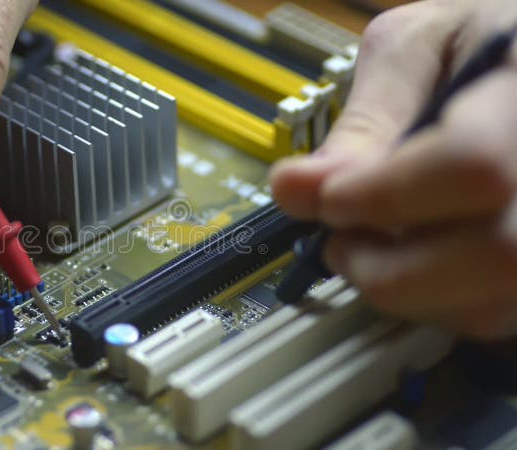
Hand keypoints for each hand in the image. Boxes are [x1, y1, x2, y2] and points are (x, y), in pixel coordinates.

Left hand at [271, 0, 516, 338]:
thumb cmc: (485, 45)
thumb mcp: (418, 48)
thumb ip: (364, 118)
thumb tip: (301, 188)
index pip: (469, 165)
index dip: (384, 196)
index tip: (324, 198)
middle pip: (495, 254)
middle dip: (385, 265)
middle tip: (337, 243)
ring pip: (493, 302)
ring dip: (405, 292)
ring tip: (368, 249)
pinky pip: (495, 313)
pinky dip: (434, 302)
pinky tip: (410, 261)